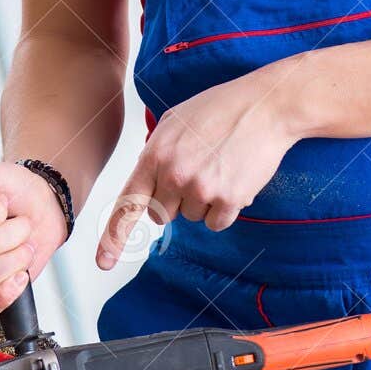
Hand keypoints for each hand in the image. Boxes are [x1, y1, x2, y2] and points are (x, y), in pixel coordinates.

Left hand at [96, 66, 300, 266]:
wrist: (266, 107)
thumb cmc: (223, 108)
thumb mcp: (175, 121)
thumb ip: (156, 152)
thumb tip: (148, 179)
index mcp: (155, 154)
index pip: (128, 203)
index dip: (114, 237)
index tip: (104, 262)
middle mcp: (174, 174)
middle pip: (163, 214)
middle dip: (175, 201)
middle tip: (196, 173)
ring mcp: (201, 189)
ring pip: (192, 218)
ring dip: (204, 202)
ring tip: (220, 168)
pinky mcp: (228, 199)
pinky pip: (216, 223)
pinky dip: (225, 210)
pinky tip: (234, 181)